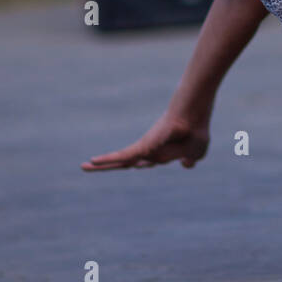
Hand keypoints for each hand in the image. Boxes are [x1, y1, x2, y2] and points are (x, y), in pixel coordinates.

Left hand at [81, 111, 209, 171]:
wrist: (195, 115)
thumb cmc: (196, 128)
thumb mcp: (196, 151)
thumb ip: (189, 157)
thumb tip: (187, 164)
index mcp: (158, 151)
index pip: (139, 161)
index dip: (129, 164)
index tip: (117, 165)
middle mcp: (148, 149)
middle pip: (124, 161)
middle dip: (107, 165)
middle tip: (86, 165)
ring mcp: (146, 146)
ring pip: (122, 159)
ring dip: (104, 163)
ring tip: (85, 165)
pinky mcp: (144, 145)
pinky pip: (125, 155)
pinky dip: (110, 159)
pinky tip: (95, 160)